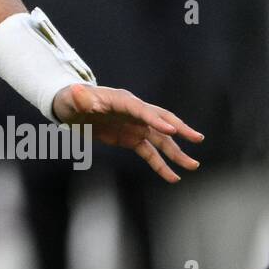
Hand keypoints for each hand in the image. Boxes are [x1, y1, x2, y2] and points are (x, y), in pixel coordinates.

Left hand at [51, 83, 203, 182]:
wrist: (71, 108)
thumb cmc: (72, 100)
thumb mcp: (72, 99)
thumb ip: (79, 98)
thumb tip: (77, 92)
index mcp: (123, 100)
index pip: (143, 110)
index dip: (156, 120)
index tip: (172, 131)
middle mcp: (134, 112)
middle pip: (162, 120)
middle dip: (180, 129)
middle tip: (197, 139)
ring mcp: (135, 126)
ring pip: (161, 140)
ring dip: (176, 153)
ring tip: (193, 166)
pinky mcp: (132, 138)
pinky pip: (150, 152)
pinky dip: (160, 164)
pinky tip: (172, 177)